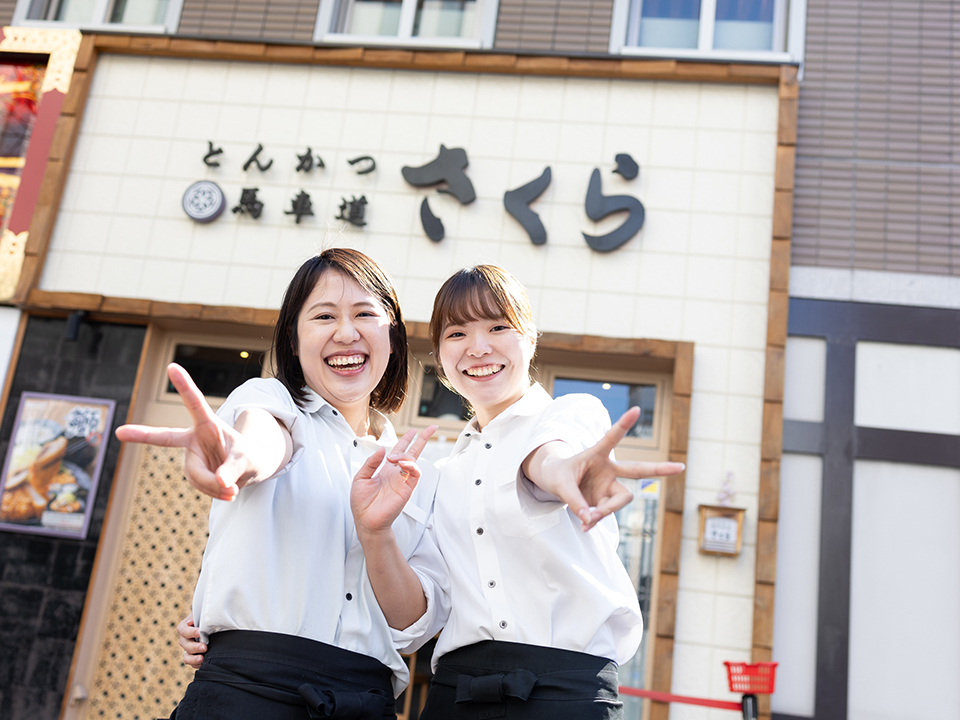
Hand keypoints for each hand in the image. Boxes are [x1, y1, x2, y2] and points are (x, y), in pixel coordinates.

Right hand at [115, 363, 252, 500]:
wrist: (247, 470)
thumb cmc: (248, 457)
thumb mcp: (247, 461)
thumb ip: (234, 470)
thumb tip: (221, 482)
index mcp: (209, 424)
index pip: (195, 404)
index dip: (184, 386)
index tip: (172, 366)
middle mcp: (194, 438)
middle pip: (167, 438)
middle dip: (140, 433)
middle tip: (118, 431)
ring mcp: (190, 456)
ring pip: (195, 476)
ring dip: (215, 485)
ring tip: (233, 486)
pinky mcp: (192, 473)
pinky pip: (200, 487)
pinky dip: (215, 492)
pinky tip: (227, 491)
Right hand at [177, 612, 205, 668]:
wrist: (212, 626)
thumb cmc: (207, 617)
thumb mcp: (203, 613)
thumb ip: (200, 615)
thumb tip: (191, 621)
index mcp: (184, 627)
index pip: (183, 630)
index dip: (191, 632)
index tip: (200, 632)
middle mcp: (184, 639)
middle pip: (185, 645)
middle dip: (195, 647)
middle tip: (205, 647)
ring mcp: (188, 649)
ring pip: (186, 657)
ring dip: (193, 659)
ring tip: (202, 659)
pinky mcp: (193, 657)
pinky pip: (192, 664)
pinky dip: (197, 664)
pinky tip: (205, 662)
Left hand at [351, 426, 436, 536]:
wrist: (366, 521)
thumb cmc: (362, 503)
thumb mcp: (360, 478)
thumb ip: (370, 463)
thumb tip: (382, 449)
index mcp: (386, 470)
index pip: (399, 451)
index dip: (407, 440)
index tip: (414, 431)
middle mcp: (397, 474)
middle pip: (413, 452)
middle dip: (422, 439)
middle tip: (431, 428)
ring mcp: (403, 481)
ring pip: (413, 461)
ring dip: (406, 455)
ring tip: (395, 458)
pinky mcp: (407, 489)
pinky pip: (415, 474)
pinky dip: (411, 465)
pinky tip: (402, 463)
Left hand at [534, 407, 684, 530]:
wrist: (554, 484)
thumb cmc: (558, 476)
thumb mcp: (559, 485)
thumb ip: (574, 501)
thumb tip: (590, 519)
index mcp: (596, 454)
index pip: (611, 438)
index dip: (623, 425)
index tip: (636, 409)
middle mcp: (608, 469)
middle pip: (638, 469)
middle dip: (660, 469)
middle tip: (681, 467)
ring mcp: (609, 486)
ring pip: (622, 499)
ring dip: (607, 510)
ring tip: (588, 518)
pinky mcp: (606, 500)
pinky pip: (607, 513)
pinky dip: (596, 520)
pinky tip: (585, 525)